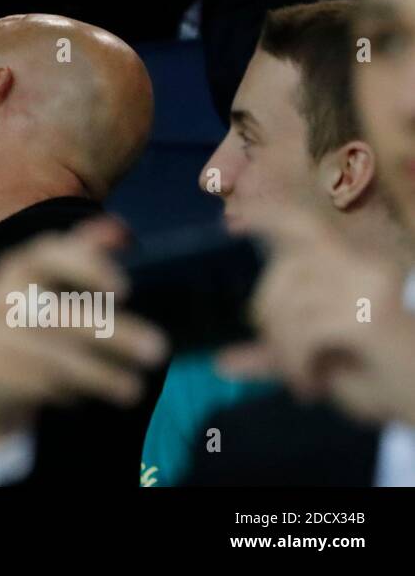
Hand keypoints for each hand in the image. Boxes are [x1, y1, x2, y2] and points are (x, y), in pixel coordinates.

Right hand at [0, 219, 168, 445]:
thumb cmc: (34, 319)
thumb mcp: (56, 284)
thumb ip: (86, 254)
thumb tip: (122, 229)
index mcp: (17, 265)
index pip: (48, 254)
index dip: (86, 268)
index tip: (126, 291)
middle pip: (59, 313)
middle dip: (113, 333)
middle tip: (159, 351)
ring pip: (51, 356)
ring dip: (100, 375)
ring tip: (135, 389)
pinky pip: (33, 385)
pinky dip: (64, 392)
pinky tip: (82, 397)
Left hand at [218, 209, 414, 424]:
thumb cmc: (379, 378)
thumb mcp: (317, 360)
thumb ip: (273, 354)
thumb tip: (220, 364)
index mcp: (352, 263)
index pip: (302, 224)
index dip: (266, 216)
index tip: (229, 226)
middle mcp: (362, 266)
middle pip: (283, 274)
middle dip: (269, 319)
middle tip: (284, 360)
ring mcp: (366, 288)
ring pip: (287, 306)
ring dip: (283, 350)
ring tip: (300, 379)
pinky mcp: (365, 317)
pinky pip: (301, 332)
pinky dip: (294, 363)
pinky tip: (309, 384)